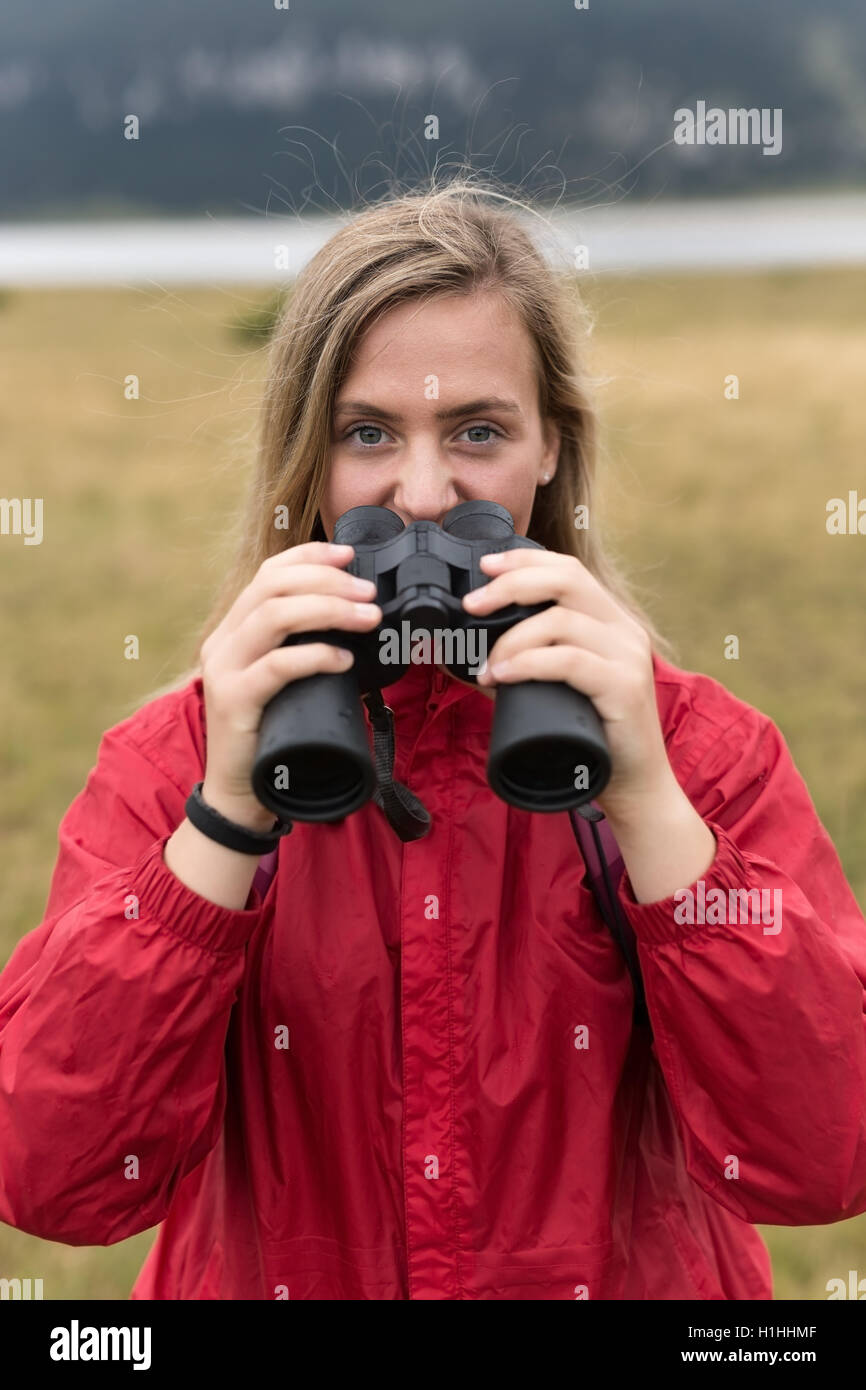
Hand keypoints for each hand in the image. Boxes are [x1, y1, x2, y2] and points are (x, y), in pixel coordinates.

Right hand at [199, 541, 381, 828]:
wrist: (240, 792)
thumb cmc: (273, 734)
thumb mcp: (287, 681)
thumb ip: (305, 649)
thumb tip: (359, 621)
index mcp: (234, 630)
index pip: (269, 574)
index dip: (310, 557)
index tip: (350, 554)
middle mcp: (223, 642)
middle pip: (272, 586)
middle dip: (327, 580)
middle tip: (368, 592)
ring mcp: (224, 670)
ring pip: (274, 617)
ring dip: (329, 609)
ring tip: (368, 617)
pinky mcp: (234, 701)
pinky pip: (277, 666)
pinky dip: (316, 655)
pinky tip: (344, 658)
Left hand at [462, 548, 676, 823]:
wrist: (632, 785)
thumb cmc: (589, 735)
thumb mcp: (552, 687)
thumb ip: (519, 662)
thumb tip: (457, 651)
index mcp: (610, 620)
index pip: (568, 569)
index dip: (524, 560)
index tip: (484, 566)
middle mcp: (624, 629)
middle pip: (566, 579)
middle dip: (510, 586)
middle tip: (471, 606)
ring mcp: (628, 656)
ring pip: (561, 621)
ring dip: (511, 640)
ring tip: (486, 668)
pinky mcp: (625, 687)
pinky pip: (570, 660)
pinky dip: (529, 663)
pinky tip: (504, 675)